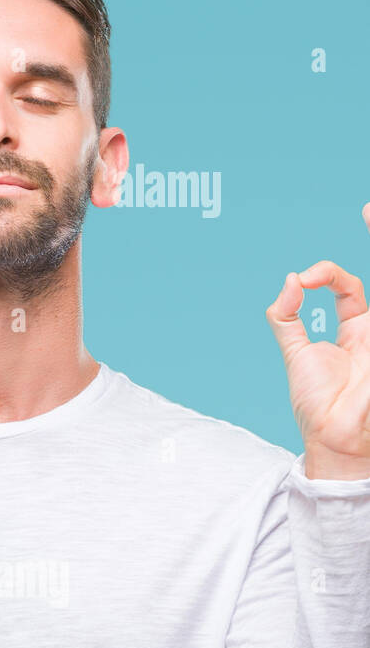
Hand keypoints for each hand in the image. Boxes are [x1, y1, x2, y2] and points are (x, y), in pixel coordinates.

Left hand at [265, 201, 369, 478]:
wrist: (334, 438)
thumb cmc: (318, 400)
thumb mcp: (295, 352)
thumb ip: (285, 316)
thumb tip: (289, 280)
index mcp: (357, 326)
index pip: (348, 284)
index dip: (329, 270)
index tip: (307, 275)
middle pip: (364, 283)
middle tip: (367, 209)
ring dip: (346, 280)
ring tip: (366, 223)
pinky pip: (367, 313)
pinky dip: (348, 294)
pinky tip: (327, 285)